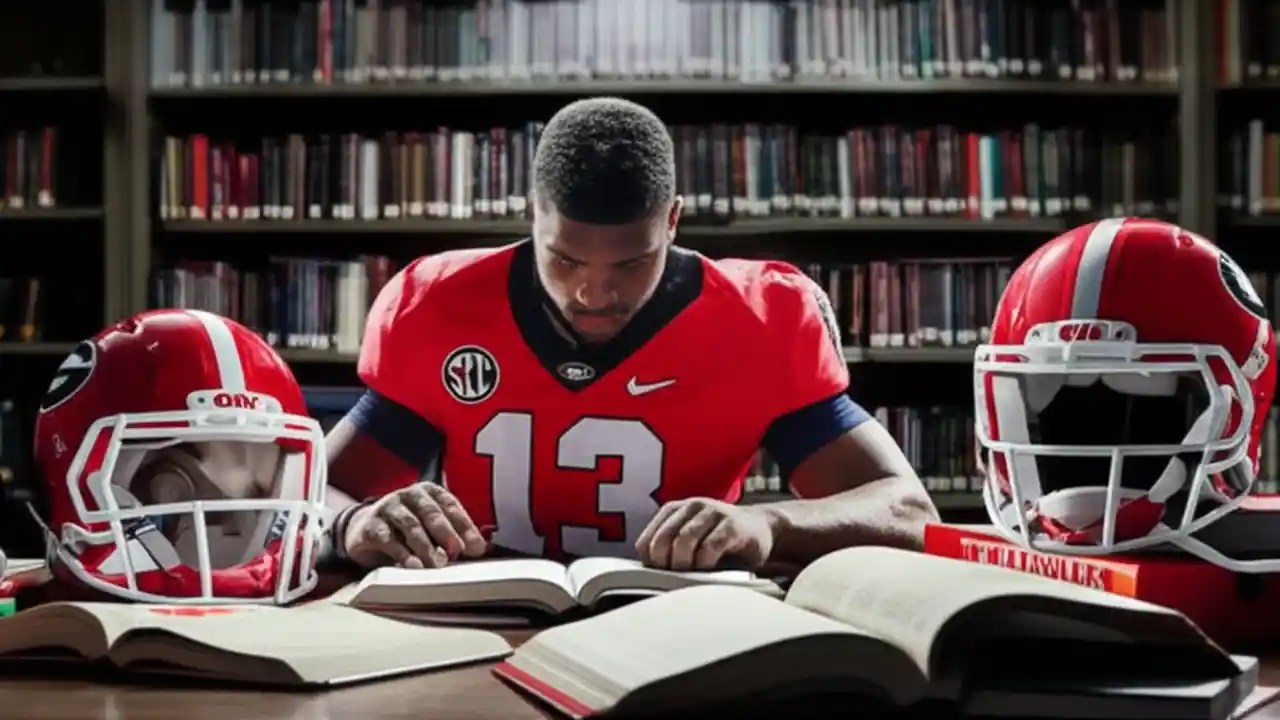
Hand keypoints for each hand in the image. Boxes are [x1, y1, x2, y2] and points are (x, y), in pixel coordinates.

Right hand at [342, 483, 488, 568]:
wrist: (364, 529)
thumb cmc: (406, 529)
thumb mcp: (430, 527)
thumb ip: (454, 534)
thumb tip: (480, 548)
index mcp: (428, 492)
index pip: (450, 505)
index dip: (465, 526)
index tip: (476, 547)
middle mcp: (409, 495)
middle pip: (431, 513)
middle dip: (447, 533)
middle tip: (457, 552)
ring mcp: (388, 508)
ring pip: (411, 525)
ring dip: (426, 546)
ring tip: (437, 564)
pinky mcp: (370, 526)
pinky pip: (388, 539)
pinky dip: (402, 554)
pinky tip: (413, 566)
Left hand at [634, 498, 774, 571]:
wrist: (760, 528)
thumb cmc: (721, 541)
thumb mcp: (692, 543)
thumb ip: (671, 552)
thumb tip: (650, 576)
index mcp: (675, 511)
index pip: (647, 540)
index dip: (650, 564)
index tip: (659, 576)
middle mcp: (691, 506)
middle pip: (664, 539)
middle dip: (665, 564)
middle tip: (675, 578)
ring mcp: (712, 512)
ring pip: (684, 540)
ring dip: (684, 564)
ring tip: (691, 574)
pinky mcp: (732, 524)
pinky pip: (710, 546)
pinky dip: (705, 562)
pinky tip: (709, 570)